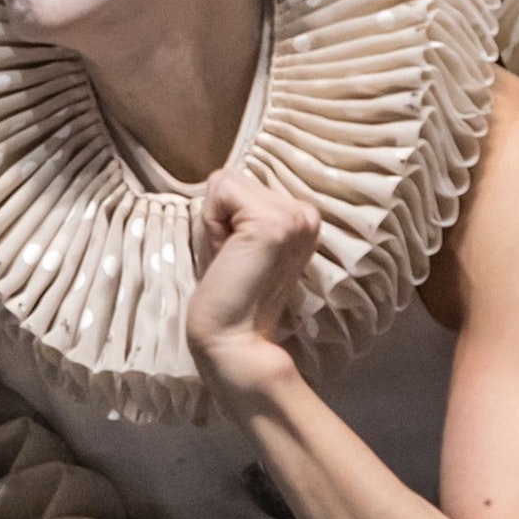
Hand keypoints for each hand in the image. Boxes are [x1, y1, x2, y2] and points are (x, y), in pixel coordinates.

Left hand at [186, 168, 318, 392]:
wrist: (233, 341)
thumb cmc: (227, 295)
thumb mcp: (239, 240)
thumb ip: (241, 210)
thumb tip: (220, 177)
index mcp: (303, 219)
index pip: (245, 185)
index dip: (225, 219)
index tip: (236, 258)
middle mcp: (307, 213)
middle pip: (235, 180)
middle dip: (219, 217)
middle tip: (232, 261)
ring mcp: (295, 217)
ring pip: (226, 183)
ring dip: (214, 222)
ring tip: (230, 259)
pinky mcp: (274, 223)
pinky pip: (221, 192)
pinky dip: (211, 224)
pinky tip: (227, 256)